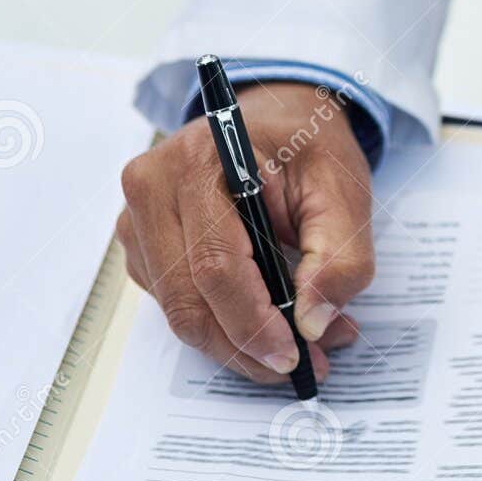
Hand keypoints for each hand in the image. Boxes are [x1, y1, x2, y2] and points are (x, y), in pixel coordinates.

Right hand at [117, 81, 373, 383]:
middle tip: (306, 364)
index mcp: (200, 161)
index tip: (294, 355)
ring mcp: (137, 217)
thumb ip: (340, 256)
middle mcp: (152, 186)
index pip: (215, 264)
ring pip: (178, 309)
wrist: (278, 116)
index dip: (253, 321)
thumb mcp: (344, 188)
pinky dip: (221, 323)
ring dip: (236, 341)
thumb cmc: (308, 143)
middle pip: (188, 299)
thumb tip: (314, 322)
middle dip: (247, 345)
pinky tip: (267, 321)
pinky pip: (175, 301)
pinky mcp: (142, 242)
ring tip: (301, 342)